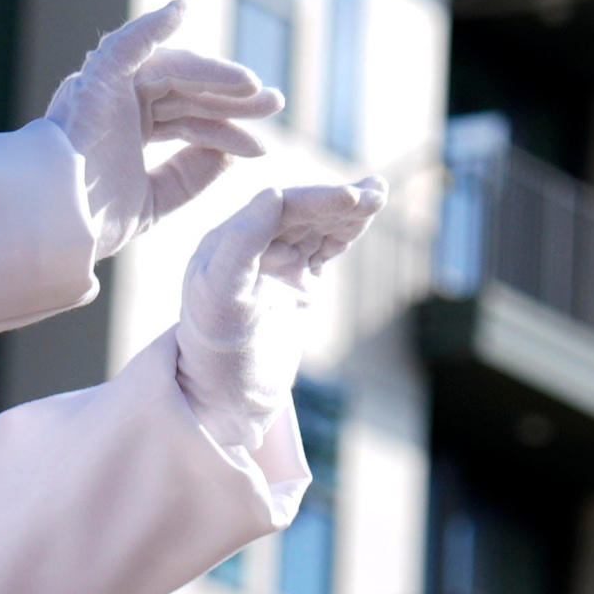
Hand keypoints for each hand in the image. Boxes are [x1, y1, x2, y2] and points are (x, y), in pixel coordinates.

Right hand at [44, 0, 279, 254]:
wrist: (51, 233)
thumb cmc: (89, 222)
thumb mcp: (154, 201)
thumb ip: (188, 176)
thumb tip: (227, 154)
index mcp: (127, 131)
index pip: (187, 121)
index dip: (225, 131)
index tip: (261, 147)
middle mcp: (118, 105)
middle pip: (187, 93)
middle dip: (232, 99)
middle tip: (275, 103)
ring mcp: (105, 92)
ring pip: (171, 72)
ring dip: (213, 75)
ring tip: (253, 88)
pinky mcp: (94, 84)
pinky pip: (124, 47)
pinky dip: (150, 26)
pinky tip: (180, 8)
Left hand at [175, 180, 384, 425]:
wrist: (228, 400)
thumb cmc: (215, 353)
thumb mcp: (221, 297)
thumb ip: (241, 243)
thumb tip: (273, 192)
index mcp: (225, 242)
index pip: (276, 209)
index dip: (313, 200)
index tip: (348, 196)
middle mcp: (250, 245)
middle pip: (301, 212)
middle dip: (337, 202)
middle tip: (375, 194)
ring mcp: (277, 262)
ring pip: (317, 226)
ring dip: (347, 210)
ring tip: (378, 194)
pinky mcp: (298, 281)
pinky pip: (326, 248)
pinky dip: (347, 232)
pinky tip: (367, 216)